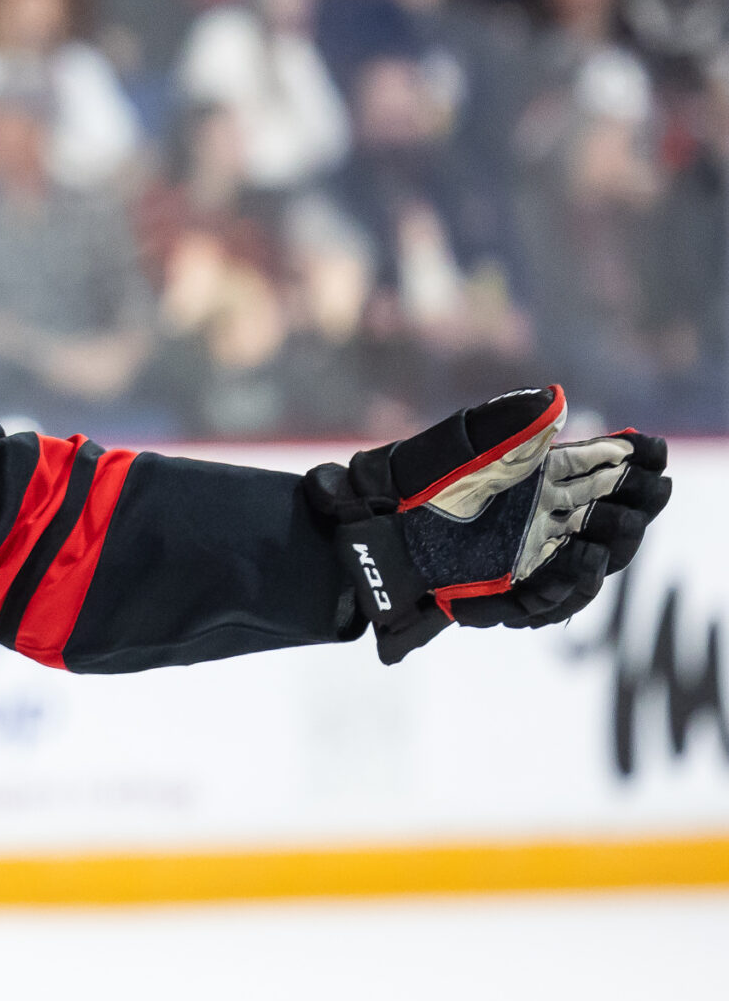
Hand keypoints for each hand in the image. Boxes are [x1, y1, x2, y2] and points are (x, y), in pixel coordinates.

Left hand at [306, 387, 671, 663]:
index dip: (631, 460)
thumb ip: (498, 424)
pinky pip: (543, 601)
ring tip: (610, 529)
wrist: (352, 531)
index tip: (648, 448)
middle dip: (634, 507)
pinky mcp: (500, 597)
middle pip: (609, 520)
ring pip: (588, 565)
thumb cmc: (401, 481)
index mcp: (537, 479)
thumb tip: (551, 399)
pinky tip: (580, 560)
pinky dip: (565, 583)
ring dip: (610, 548)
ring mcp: (525, 562)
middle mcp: (540, 522)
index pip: (601, 470)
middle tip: (646, 492)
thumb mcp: (448, 446)